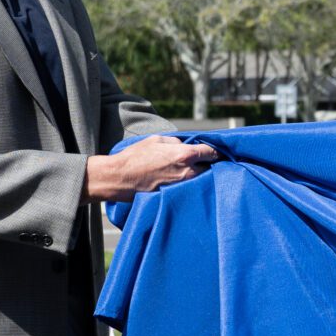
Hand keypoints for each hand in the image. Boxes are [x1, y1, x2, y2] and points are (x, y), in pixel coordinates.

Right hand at [84, 136, 219, 203]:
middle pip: (209, 168)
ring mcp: (182, 186)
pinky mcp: (175, 196)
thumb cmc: (136, 157)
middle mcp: (188, 172)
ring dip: (200, 176)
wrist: (120, 179)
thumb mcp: (156, 140)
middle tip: (204, 162)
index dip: (215, 150)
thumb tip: (184, 145)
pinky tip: (183, 181)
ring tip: (192, 172)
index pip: (212, 152)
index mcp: (185, 155)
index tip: (216, 151)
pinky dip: (189, 184)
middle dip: (209, 164)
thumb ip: (175, 142)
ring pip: (200, 180)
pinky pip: (188, 188)